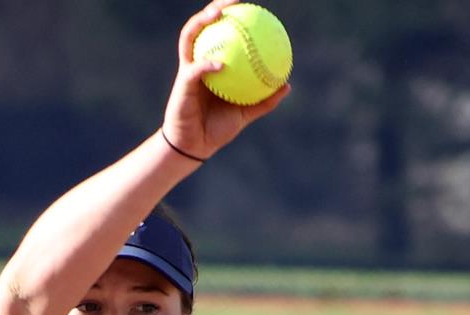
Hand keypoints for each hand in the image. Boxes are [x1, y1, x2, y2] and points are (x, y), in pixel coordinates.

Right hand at [163, 0, 290, 158]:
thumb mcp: (245, 114)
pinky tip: (221, 63)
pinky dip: (207, 65)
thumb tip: (287, 85)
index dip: (230, 18)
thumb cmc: (217, 129)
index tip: (248, 7)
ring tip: (216, 13)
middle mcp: (197, 62)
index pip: (219, 35)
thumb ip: (264, 100)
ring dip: (201, 22)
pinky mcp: (182, 84)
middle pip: (202, 27)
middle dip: (214, 8)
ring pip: (190, 38)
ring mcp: (187, 70)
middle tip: (232, 0)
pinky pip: (194, 70)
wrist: (195, 146)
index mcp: (211, 65)